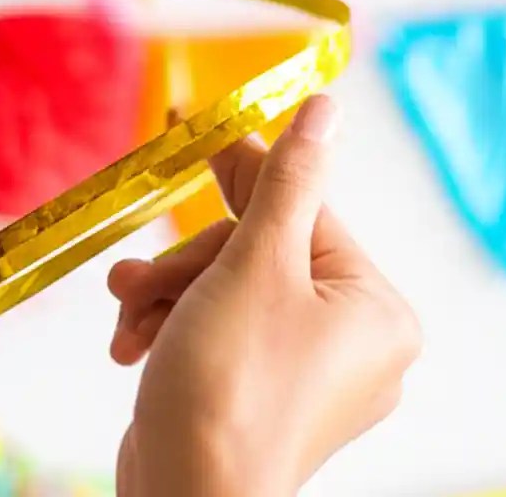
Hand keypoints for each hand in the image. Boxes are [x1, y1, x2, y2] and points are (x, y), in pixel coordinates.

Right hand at [109, 95, 421, 496]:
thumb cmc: (231, 387)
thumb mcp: (255, 264)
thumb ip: (287, 181)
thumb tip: (326, 107)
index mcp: (376, 311)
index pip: (305, 215)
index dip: (243, 180)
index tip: (196, 136)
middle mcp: (354, 344)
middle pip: (259, 256)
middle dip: (187, 265)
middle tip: (134, 278)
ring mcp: (307, 377)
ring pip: (228, 293)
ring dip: (168, 297)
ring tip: (129, 318)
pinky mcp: (260, 397)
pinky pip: (219, 334)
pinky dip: (173, 331)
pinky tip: (135, 349)